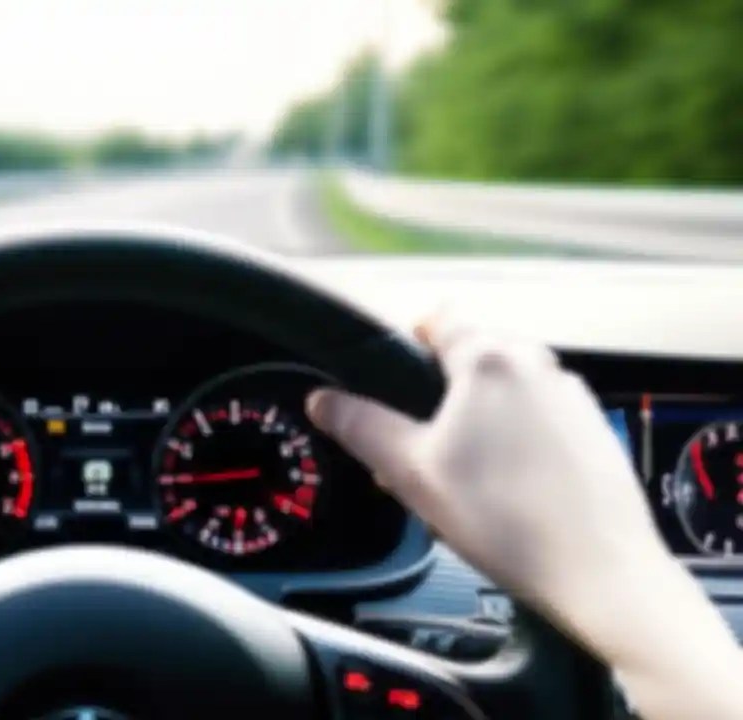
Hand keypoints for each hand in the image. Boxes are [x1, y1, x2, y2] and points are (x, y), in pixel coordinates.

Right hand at [306, 315, 671, 653]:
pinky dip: (518, 433)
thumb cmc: (498, 515)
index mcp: (487, 359)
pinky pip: (542, 415)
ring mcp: (574, 395)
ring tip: (462, 469)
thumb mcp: (411, 472)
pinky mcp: (596, 430)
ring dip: (482, 411)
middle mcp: (536, 363)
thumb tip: (318, 398)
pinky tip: (508, 484)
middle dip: (445, 384)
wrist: (597, 569)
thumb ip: (360, 427)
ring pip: (511, 385)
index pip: (442, 318)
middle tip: (421, 439)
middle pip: (477, 352)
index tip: (394, 372)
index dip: (411, 337)